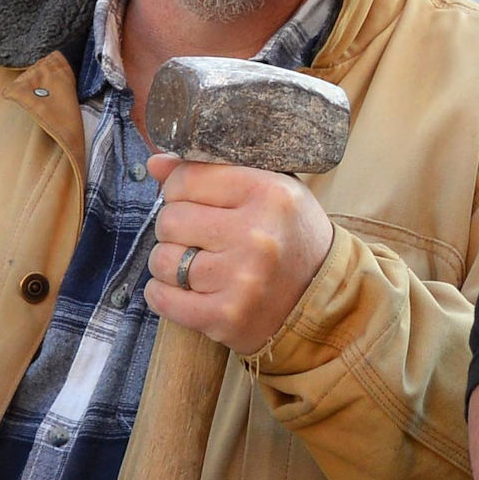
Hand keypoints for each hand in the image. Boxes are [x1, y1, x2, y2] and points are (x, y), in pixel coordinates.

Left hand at [145, 157, 335, 356]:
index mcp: (269, 193)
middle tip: (197, 237)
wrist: (323, 301)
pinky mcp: (226, 316)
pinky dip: (162, 294)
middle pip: (170, 220)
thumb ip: (212, 171)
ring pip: (162, 260)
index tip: (191, 202)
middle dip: (175, 228)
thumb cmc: (289, 237)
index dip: (179, 190)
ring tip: (194, 264)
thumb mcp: (268, 190)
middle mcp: (256, 234)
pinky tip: (181, 290)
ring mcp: (241, 279)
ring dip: (168, 263)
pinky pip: (163, 298)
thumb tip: (155, 164)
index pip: (187, 179)